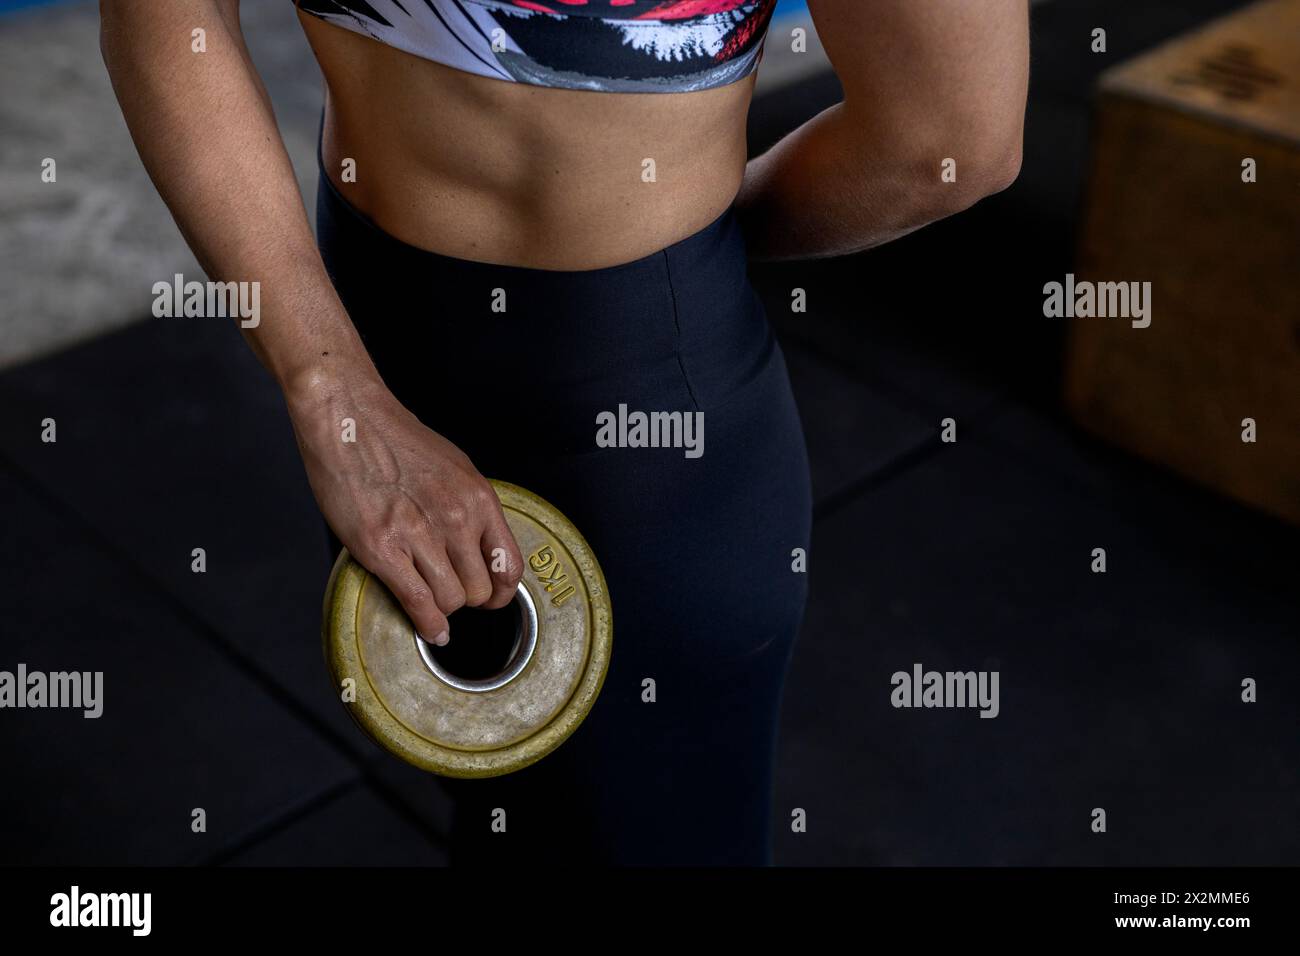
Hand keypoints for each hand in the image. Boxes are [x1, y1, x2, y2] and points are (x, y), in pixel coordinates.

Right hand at [287, 369, 522, 643]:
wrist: (349, 420)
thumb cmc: (397, 441)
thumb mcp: (455, 468)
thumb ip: (472, 509)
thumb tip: (482, 548)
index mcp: (478, 498)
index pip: (508, 566)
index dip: (503, 592)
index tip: (492, 598)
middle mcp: (455, 518)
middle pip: (480, 590)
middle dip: (468, 599)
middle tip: (452, 595)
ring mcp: (418, 534)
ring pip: (450, 601)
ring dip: (443, 608)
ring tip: (431, 599)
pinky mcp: (381, 547)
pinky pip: (417, 602)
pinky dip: (426, 624)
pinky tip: (428, 628)